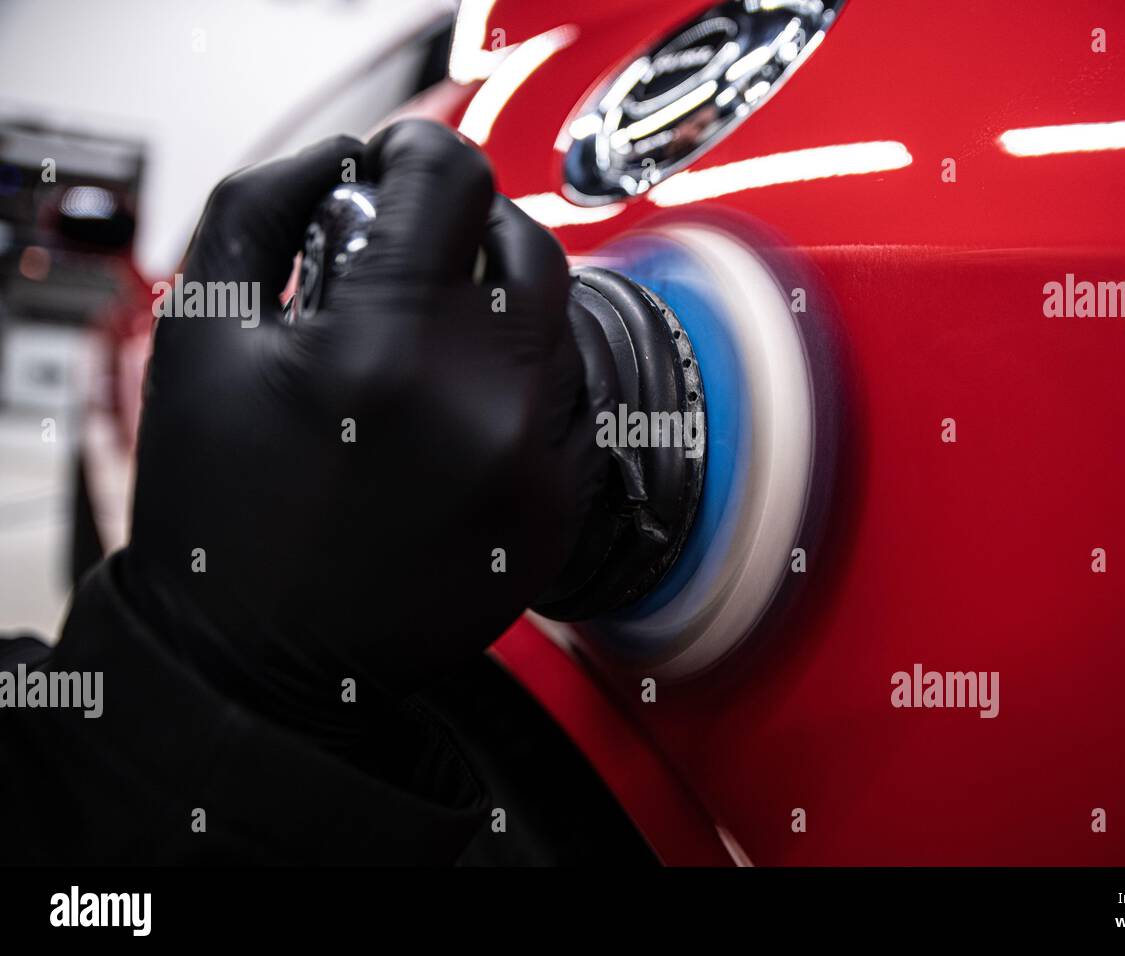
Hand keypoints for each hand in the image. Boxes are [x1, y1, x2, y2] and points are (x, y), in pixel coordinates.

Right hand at [122, 121, 601, 745]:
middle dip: (469, 228)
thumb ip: (264, 209)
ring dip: (502, 307)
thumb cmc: (223, 510)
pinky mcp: (565, 510)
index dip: (416, 151)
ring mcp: (539, 464)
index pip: (451, 179)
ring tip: (428, 348)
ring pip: (561, 319)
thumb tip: (343, 158)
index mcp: (386, 350)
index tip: (395, 166)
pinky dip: (526, 381)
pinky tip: (460, 412)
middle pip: (527, 242)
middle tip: (414, 256)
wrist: (263, 664)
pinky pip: (574, 400)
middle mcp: (485, 404)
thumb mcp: (203, 335)